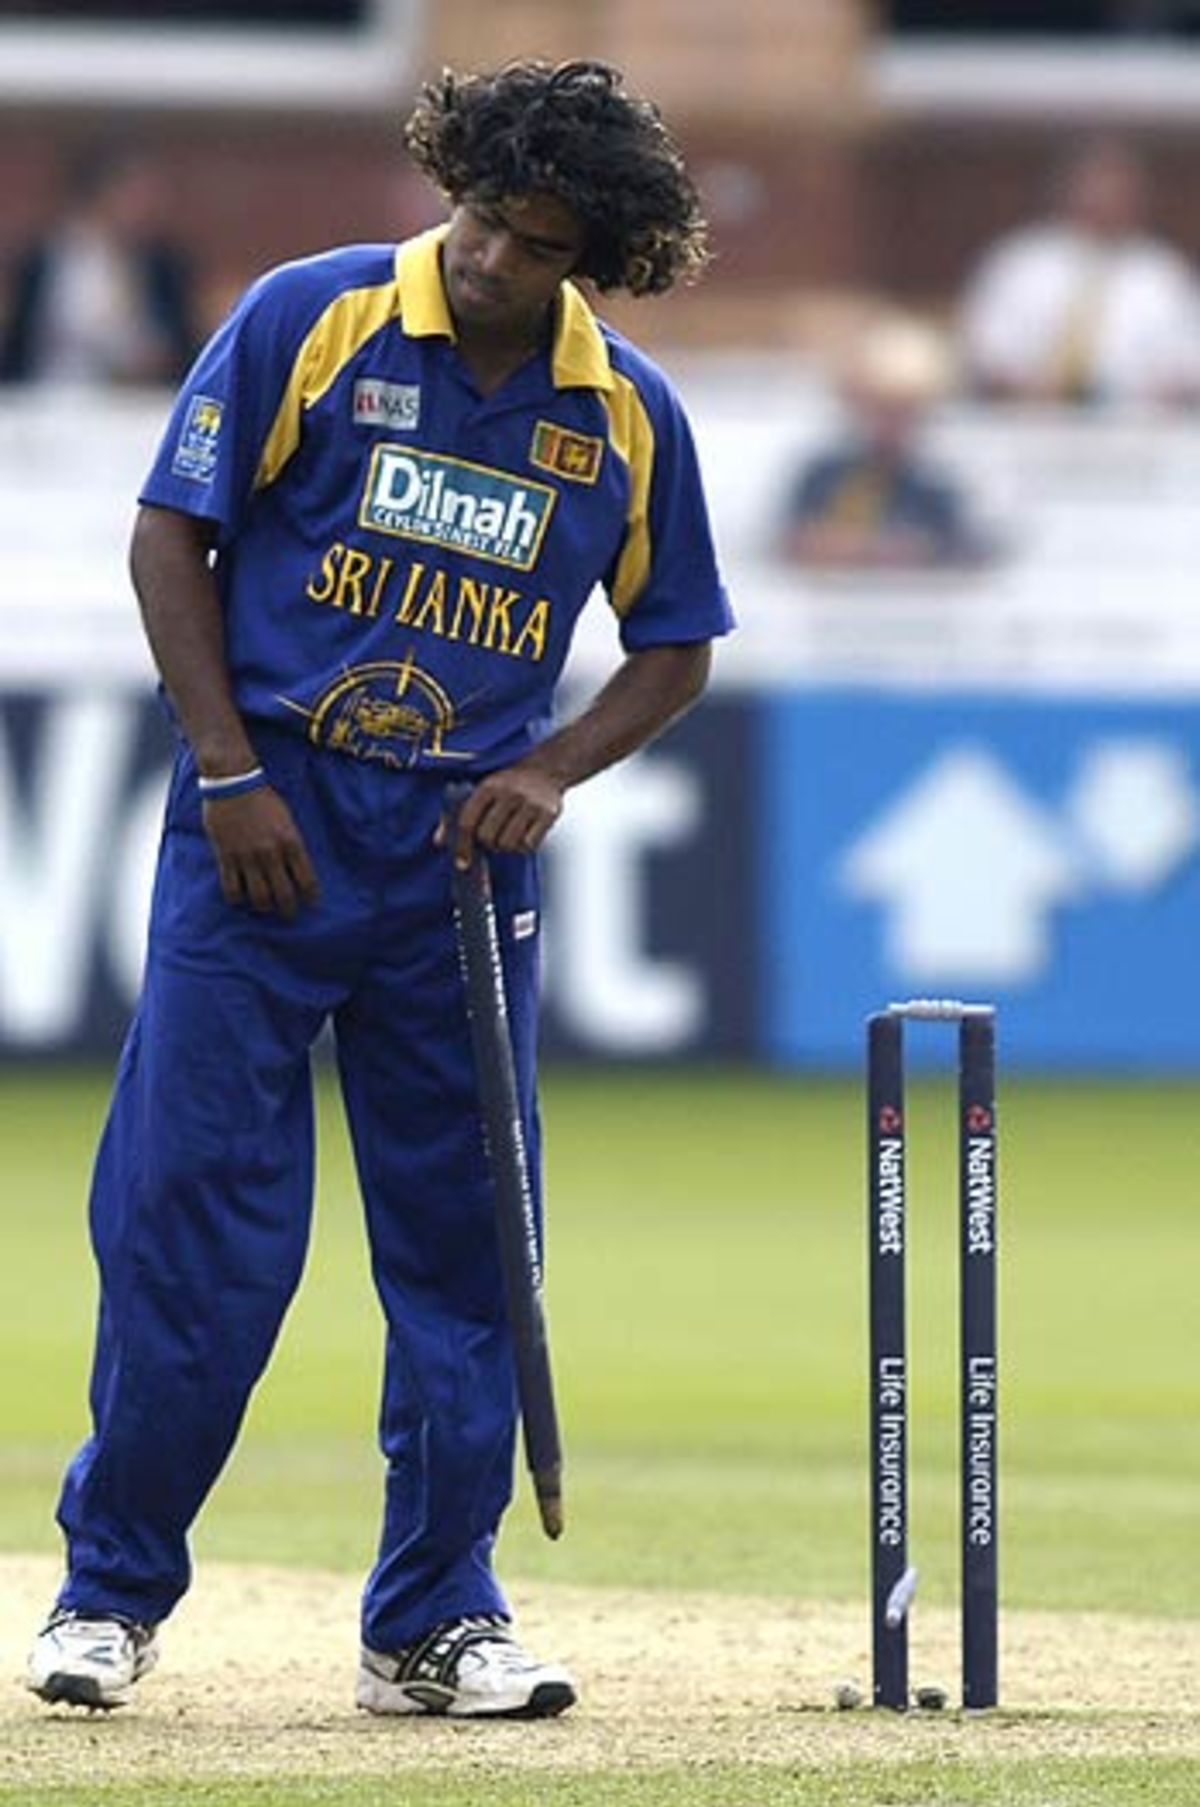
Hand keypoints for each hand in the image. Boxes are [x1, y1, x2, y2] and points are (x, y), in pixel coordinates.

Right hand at [202, 786, 319, 917]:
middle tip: (289, 914)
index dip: (311, 897)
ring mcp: (248, 857)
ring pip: (259, 897)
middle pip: (285, 895)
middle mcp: (272, 854)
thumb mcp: (288, 819)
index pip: (307, 880)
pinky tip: (241, 899)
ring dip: (265, 907)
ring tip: (266, 908)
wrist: (233, 782)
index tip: (312, 904)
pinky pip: (232, 889)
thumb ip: (292, 844)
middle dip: (289, 910)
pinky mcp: (226, 857)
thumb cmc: (263, 798)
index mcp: (291, 842)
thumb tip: (296, 867)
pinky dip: (238, 899)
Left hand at [436, 765, 563, 868]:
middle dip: (487, 843)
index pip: (468, 821)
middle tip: (493, 837)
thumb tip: (439, 842)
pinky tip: (524, 834)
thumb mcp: (483, 790)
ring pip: (508, 844)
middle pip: (487, 836)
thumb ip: (459, 814)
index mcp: (489, 786)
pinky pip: (529, 845)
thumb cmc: (509, 783)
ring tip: (509, 834)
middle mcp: (510, 793)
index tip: (462, 863)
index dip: (462, 845)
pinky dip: (523, 846)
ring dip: (505, 846)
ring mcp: (530, 803)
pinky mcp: (549, 814)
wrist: (547, 769)